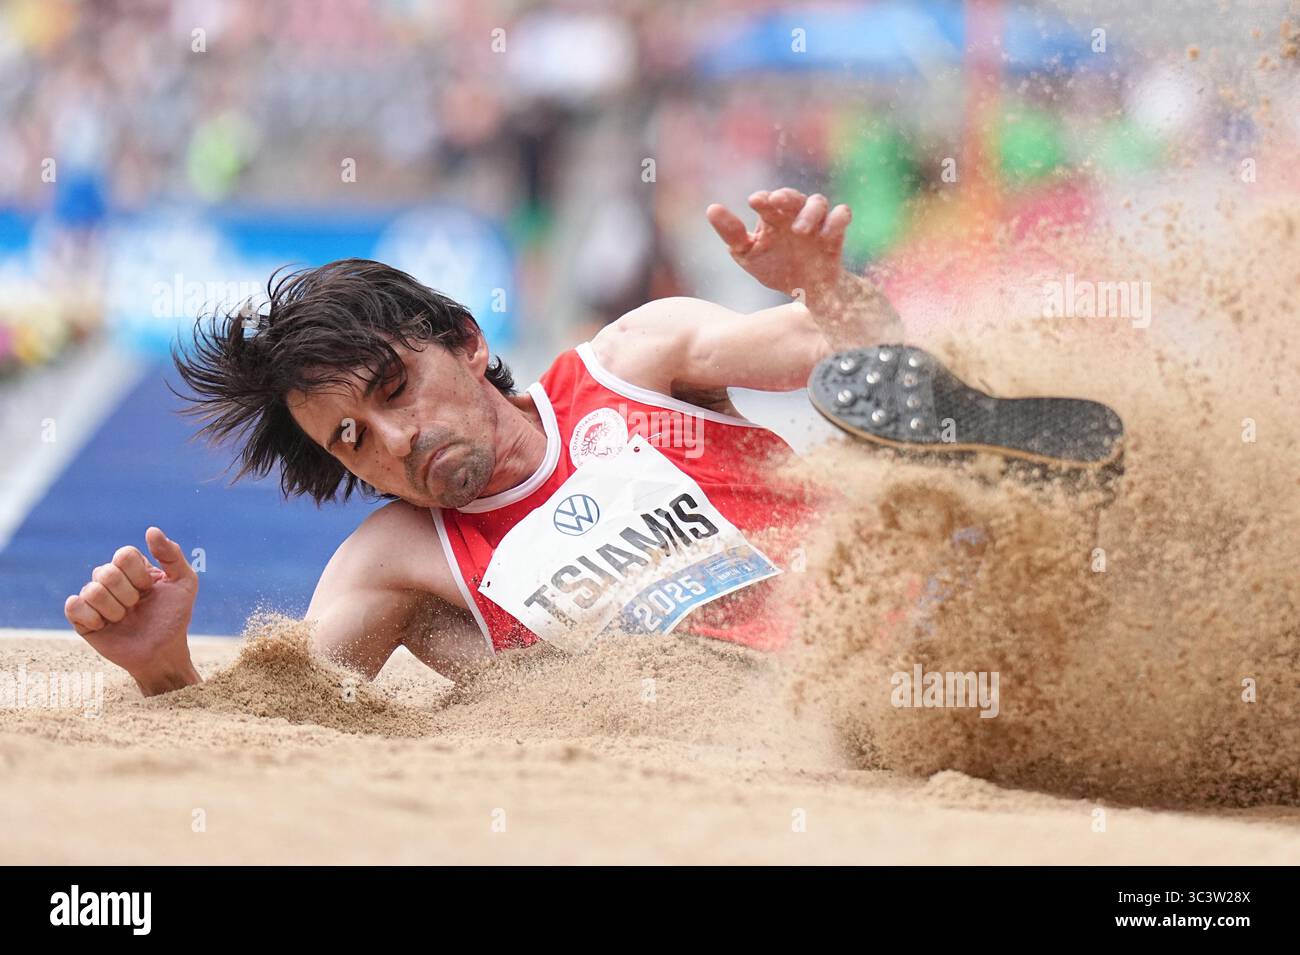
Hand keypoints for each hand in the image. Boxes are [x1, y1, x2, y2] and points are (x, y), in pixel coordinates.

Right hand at [63, 527, 200, 695]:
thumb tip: (151, 530)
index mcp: (132, 568)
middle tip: (137, 607)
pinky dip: (92, 617)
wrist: (162, 651)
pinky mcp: (81, 619)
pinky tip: (104, 625)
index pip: (124, 554)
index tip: (151, 589)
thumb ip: (171, 555)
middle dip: (128, 594)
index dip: (139, 574)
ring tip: (124, 619)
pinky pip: (73, 606)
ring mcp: (94, 598)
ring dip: (115, 610)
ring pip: (92, 591)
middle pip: (106, 572)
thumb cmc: (174, 616)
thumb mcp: (185, 583)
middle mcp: (110, 579)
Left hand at [706, 188, 850, 299]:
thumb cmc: (774, 267)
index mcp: (772, 217)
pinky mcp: (836, 233)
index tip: (754, 202)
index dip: (762, 199)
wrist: (805, 291)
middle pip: (793, 196)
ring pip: (818, 202)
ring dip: (809, 212)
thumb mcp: (748, 255)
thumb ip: (732, 235)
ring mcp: (817, 222)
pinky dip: (837, 220)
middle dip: (785, 196)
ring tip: (799, 230)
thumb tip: (711, 208)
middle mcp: (794, 214)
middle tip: (776, 201)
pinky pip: (842, 215)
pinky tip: (826, 234)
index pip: (767, 200)